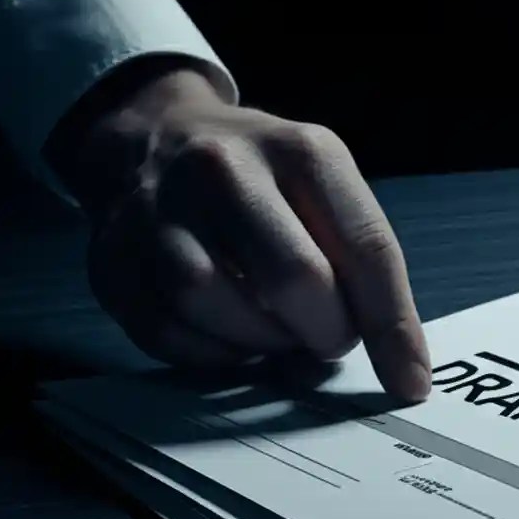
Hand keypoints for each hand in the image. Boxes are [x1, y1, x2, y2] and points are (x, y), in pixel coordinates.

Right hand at [49, 65, 431, 400]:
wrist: (158, 137)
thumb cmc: (264, 179)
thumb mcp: (328, 189)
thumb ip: (364, 264)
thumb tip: (400, 366)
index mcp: (301, 152)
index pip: (365, 248)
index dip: (392, 325)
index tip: (408, 380)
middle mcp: (224, 168)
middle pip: (294, 278)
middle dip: (326, 331)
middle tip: (328, 338)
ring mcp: (156, 208)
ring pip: (216, 304)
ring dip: (263, 343)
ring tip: (280, 334)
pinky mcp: (111, 256)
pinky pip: (165, 331)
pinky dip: (211, 353)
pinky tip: (232, 338)